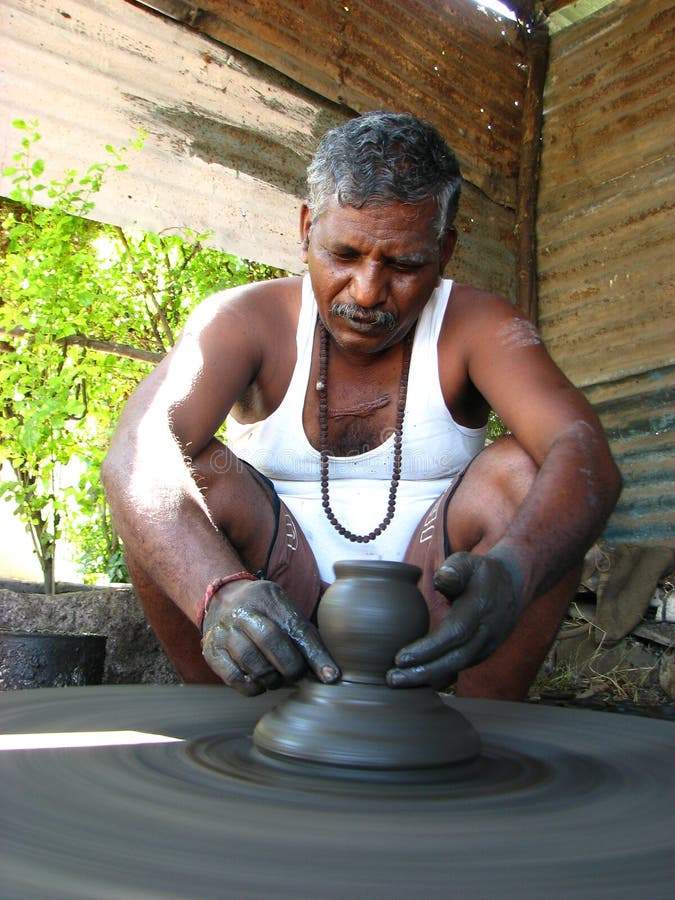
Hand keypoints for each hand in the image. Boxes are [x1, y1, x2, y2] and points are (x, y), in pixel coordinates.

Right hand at [201, 578, 339, 695]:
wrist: (222, 600)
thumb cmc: (264, 611)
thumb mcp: (285, 610)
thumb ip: (305, 636)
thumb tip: (330, 673)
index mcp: (268, 598)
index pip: (296, 627)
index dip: (315, 654)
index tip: (331, 676)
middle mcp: (243, 612)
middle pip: (271, 642)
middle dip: (291, 666)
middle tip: (298, 675)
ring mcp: (224, 632)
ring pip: (252, 663)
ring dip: (272, 679)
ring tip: (278, 678)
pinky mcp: (212, 652)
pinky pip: (235, 678)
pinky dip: (253, 687)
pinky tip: (260, 682)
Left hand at [387, 549, 523, 689]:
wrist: (512, 585)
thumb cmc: (480, 573)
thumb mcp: (469, 561)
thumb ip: (455, 569)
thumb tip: (441, 579)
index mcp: (480, 607)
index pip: (454, 632)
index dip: (429, 648)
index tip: (401, 657)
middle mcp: (487, 632)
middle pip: (455, 659)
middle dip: (423, 671)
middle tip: (393, 678)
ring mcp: (487, 646)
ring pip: (457, 667)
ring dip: (428, 677)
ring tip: (397, 681)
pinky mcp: (483, 653)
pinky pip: (459, 668)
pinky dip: (437, 675)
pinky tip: (415, 679)